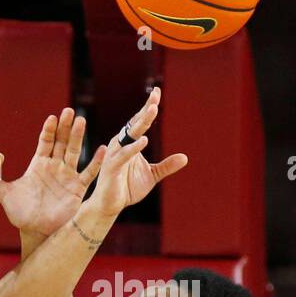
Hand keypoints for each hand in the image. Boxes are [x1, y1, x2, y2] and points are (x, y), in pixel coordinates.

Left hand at [0, 107, 104, 237]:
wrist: (36, 231)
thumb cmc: (20, 214)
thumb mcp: (3, 194)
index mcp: (39, 165)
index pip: (45, 142)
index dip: (49, 130)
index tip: (52, 118)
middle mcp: (55, 167)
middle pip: (61, 142)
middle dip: (65, 126)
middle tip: (69, 111)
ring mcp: (67, 177)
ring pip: (74, 152)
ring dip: (78, 137)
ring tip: (82, 121)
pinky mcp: (78, 189)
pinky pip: (89, 173)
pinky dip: (96, 162)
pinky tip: (103, 150)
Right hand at [89, 87, 187, 214]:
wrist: (110, 204)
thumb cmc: (127, 187)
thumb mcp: (152, 175)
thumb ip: (166, 166)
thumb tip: (185, 157)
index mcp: (129, 143)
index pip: (140, 122)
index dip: (148, 107)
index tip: (157, 92)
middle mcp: (121, 144)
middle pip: (135, 123)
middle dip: (146, 110)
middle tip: (156, 96)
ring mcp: (115, 155)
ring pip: (129, 135)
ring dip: (141, 122)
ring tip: (153, 110)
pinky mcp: (111, 167)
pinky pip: (123, 155)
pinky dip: (133, 148)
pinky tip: (144, 140)